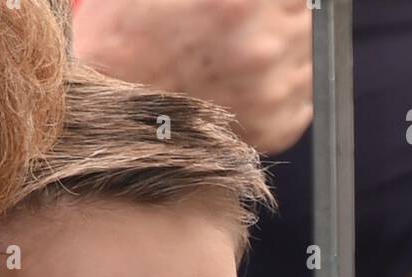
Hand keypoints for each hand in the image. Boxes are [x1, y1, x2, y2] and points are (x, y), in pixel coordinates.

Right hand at [73, 0, 312, 154]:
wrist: (99, 113)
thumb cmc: (123, 36)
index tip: (255, 7)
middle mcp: (263, 45)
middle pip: (309, 20)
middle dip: (283, 19)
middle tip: (244, 30)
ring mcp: (271, 93)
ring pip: (312, 61)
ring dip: (289, 56)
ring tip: (243, 60)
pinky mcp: (272, 130)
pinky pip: (303, 104)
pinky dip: (286, 95)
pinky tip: (250, 89)